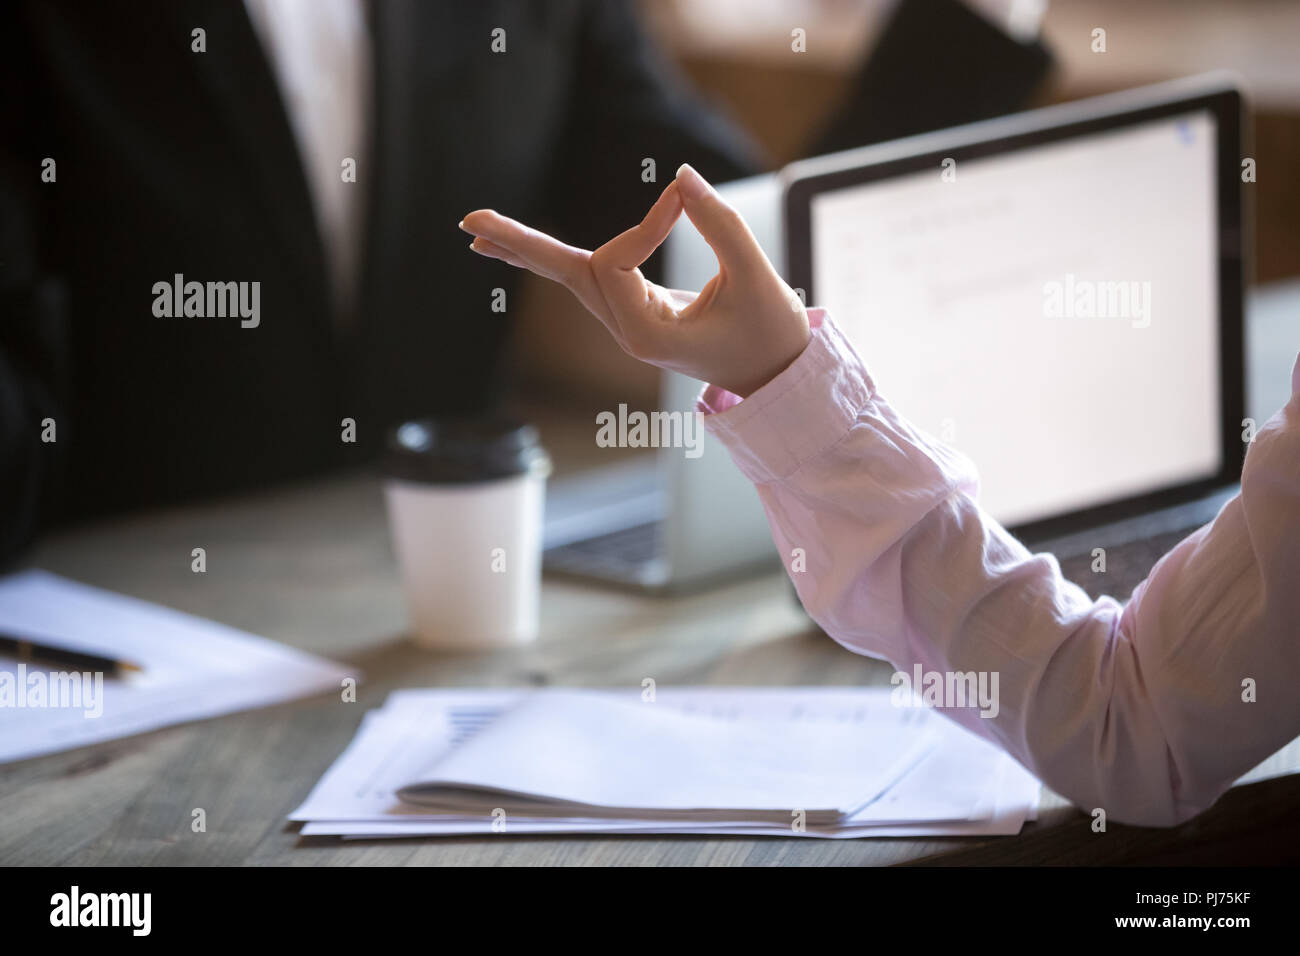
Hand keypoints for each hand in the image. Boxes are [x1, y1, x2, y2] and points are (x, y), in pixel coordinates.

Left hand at [459, 164, 810, 397]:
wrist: (778, 375)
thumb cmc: (771, 334)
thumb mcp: (756, 279)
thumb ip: (720, 225)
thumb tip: (680, 175)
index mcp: (647, 336)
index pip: (619, 262)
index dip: (646, 223)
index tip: (683, 200)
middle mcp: (627, 330)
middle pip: (566, 275)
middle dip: (520, 244)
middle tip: (467, 221)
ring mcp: (626, 320)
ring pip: (568, 274)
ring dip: (523, 247)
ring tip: (472, 227)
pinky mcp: (634, 307)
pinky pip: (585, 275)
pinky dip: (547, 257)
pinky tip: (509, 248)